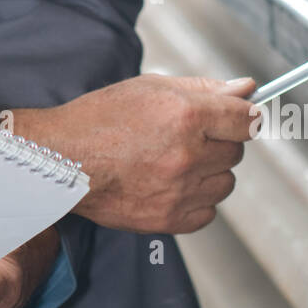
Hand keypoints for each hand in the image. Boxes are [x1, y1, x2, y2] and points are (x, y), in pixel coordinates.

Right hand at [12, 74, 258, 233]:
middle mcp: (188, 155)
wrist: (61, 159)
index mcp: (186, 116)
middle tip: (186, 136)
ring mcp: (179, 191)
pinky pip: (208, 212)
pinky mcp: (169, 220)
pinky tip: (171, 185)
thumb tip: (246, 89)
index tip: (234, 118)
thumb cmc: (99, 119)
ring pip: (225, 183)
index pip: (246, 120)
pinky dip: (196, 200)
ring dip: (209, 172)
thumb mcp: (151, 88)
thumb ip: (204, 89)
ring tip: (175, 161)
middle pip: (235, 152)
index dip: (241, 116)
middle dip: (218, 142)